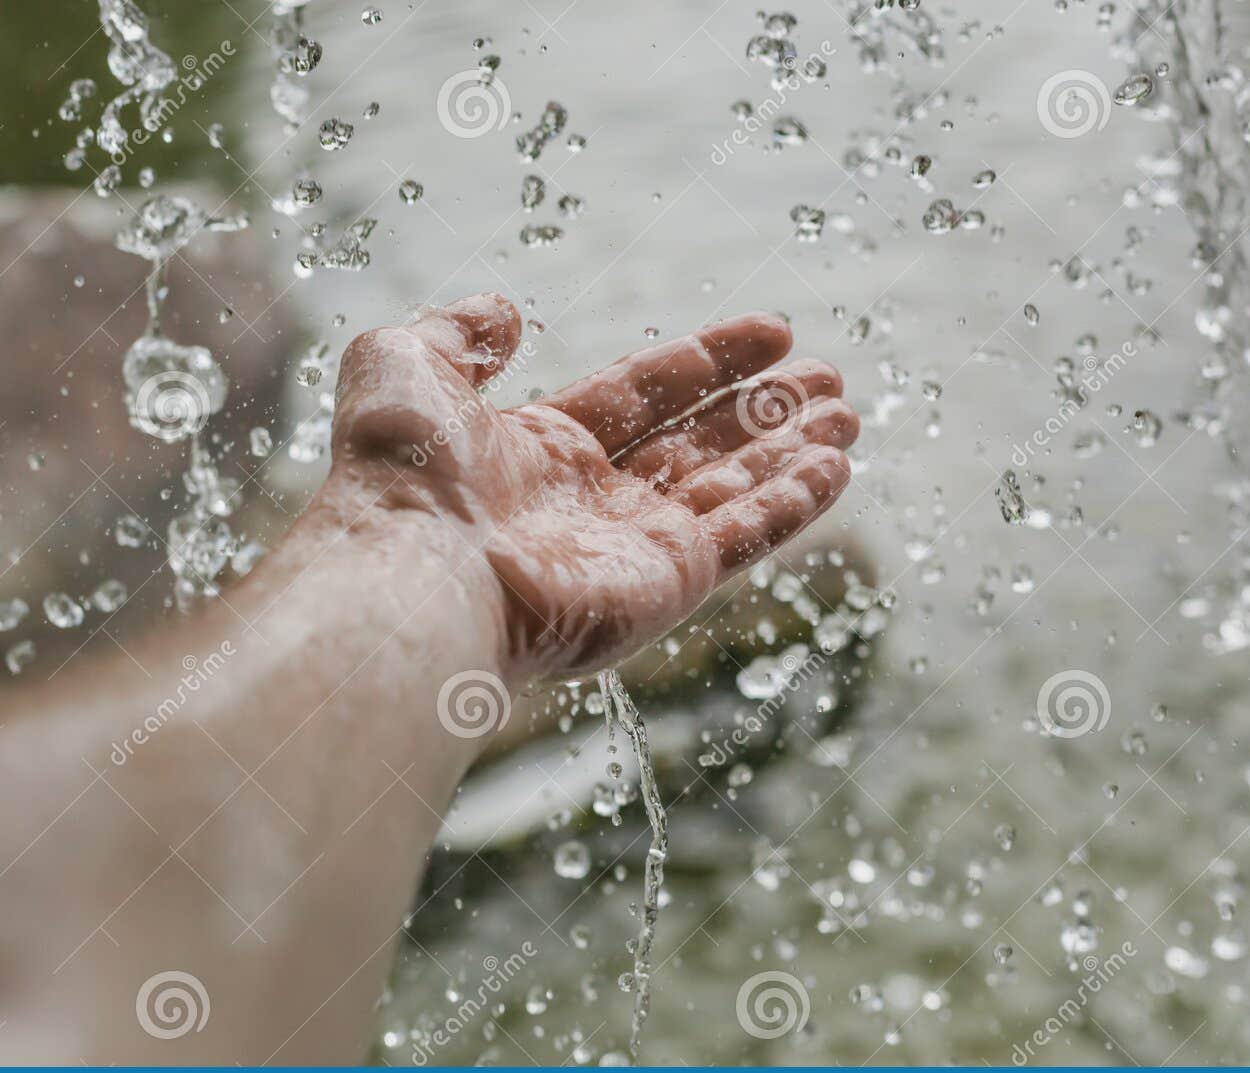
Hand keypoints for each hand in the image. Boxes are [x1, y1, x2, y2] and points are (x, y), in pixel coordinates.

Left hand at [325, 293, 859, 681]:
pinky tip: (835, 467)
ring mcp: (634, 547)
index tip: (772, 332)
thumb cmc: (401, 476)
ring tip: (848, 415)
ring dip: (792, 450)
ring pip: (733, 489)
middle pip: (700, 443)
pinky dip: (791, 503)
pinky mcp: (668, 584)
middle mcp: (594, 501)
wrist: (416, 572)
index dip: (709, 361)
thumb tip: (502, 310)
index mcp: (541, 449)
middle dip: (766, 410)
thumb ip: (457, 333)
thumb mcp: (405, 367)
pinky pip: (744, 536)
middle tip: (829, 378)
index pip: (646, 393)